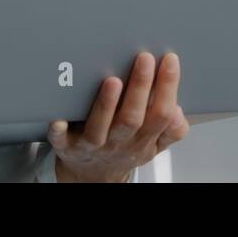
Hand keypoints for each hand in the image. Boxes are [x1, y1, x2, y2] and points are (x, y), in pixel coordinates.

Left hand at [48, 52, 189, 182]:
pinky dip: (59, 130)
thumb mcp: (154, 144)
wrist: (94, 177)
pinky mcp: (66, 146)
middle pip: (132, 118)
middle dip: (140, 88)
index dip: (168, 88)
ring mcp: (92, 145)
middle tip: (144, 59)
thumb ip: (170, 129)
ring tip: (113, 81)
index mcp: (142, 140)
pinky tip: (58, 119)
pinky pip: (61, 140)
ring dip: (106, 105)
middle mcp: (118, 142)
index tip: (169, 60)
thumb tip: (178, 111)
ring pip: (100, 128)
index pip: (161, 115)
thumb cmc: (124, 150)